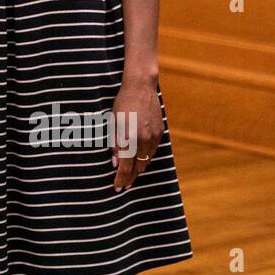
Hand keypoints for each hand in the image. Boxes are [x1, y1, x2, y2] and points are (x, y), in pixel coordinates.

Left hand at [110, 69, 163, 192]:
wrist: (140, 87)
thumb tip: (114, 164)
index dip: (121, 179)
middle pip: (138, 168)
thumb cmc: (122, 103)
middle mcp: (144, 140)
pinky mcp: (160, 132)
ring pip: (147, 160)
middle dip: (130, 177)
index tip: (117, 187)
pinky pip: (153, 151)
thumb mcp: (113, 123)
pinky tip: (140, 159)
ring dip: (139, 169)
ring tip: (131, 174)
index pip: (125, 167)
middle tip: (123, 184)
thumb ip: (114, 145)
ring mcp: (154, 137)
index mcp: (129, 138)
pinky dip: (146, 157)